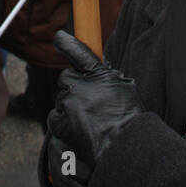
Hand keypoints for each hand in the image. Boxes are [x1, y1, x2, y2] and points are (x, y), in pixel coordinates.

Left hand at [40, 31, 143, 186]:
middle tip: (90, 103)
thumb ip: (108, 79)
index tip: (59, 37)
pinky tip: (79, 129)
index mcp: (98, 74)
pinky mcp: (58, 121)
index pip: (78, 52)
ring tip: (89, 122)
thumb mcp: (125, 89)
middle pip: (67, 78)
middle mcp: (79, 85)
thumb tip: (99, 76)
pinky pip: (56, 116)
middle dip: (74, 87)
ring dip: (70, 106)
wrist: (122, 149)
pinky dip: (63, 121)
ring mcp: (67, 103)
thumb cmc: (130, 121)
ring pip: (62, 99)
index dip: (66, 43)